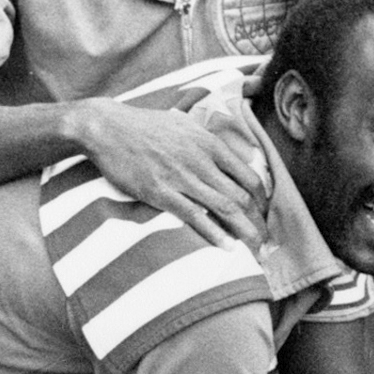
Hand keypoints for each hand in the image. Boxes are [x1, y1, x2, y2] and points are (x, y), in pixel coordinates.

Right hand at [69, 92, 268, 248]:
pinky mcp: (161, 192)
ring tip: (255, 248)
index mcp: (209, 143)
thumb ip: (209, 142)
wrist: (107, 128)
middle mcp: (200, 160)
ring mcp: (181, 177)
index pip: (249, 176)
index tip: (264, 213)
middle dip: (258, 221)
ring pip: (224, 208)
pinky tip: (227, 246)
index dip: (263, 200)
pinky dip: (215, 234)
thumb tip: (233, 156)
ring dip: (244, 232)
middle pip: (242, 196)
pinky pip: (195, 216)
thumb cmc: (146, 126)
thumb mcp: (185, 125)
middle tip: (265, 239)